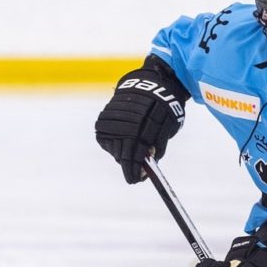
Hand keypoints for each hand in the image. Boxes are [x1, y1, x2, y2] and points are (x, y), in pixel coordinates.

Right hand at [95, 62, 185, 183]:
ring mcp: (110, 124)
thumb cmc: (162, 110)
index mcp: (140, 133)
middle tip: (136, 170)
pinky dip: (115, 142)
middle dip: (130, 165)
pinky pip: (107, 139)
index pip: (134, 159)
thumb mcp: (164, 130)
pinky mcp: (102, 121)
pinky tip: (124, 137)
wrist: (148, 87)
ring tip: (132, 147)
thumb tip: (147, 166)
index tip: (136, 180)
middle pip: (122, 156)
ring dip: (122, 152)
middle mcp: (122, 128)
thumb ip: (156, 148)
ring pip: (114, 149)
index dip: (135, 172)